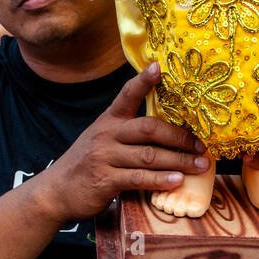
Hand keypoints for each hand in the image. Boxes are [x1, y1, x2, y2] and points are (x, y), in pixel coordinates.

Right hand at [36, 62, 209, 224]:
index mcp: (109, 120)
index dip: (143, 81)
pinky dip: (160, 180)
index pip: (127, 95)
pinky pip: (138, 178)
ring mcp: (104, 157)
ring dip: (178, 161)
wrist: (57, 191)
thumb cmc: (89, 163)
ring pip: (149, 156)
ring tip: (200, 165)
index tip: (159, 67)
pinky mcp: (105, 180)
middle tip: (201, 145)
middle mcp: (106, 134)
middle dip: (179, 137)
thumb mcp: (102, 138)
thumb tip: (168, 129)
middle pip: (148, 128)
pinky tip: (177, 181)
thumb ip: (128, 131)